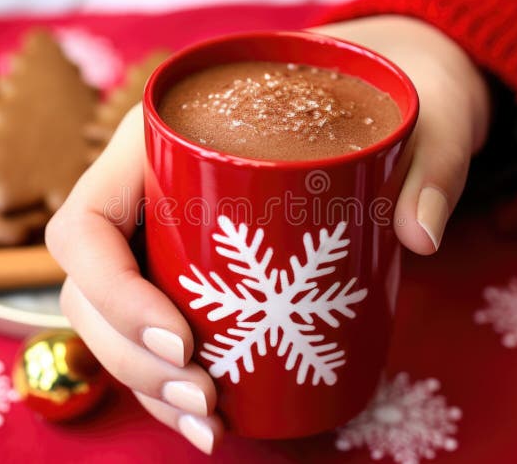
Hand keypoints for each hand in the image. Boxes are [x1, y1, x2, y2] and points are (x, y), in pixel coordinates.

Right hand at [47, 15, 489, 453]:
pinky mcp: (192, 268)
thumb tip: (418, 236)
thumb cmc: (375, 97)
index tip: (182, 338)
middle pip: (91, 288)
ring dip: (145, 382)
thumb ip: (428, 162)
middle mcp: (149, 192)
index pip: (87, 222)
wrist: (374, 98)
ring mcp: (165, 232)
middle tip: (203, 395)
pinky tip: (208, 418)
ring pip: (113, 320)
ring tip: (208, 419)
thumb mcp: (415, 114)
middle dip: (132, 356)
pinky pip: (153, 329)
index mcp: (162, 142)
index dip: (112, 290)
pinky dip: (168, 382)